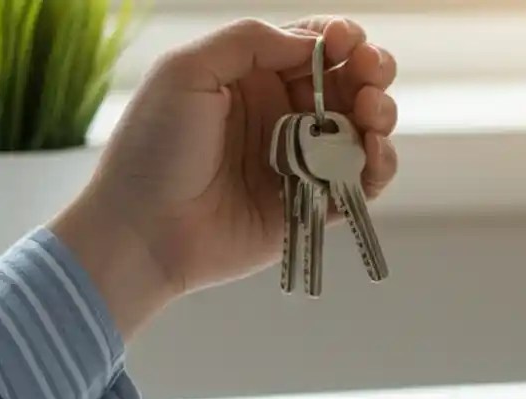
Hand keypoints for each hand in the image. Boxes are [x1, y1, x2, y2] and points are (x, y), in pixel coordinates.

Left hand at [49, 17, 398, 338]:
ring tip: (372, 115)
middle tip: (371, 77)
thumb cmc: (153, 149)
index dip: (342, 39)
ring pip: (363, 129)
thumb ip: (248, 42)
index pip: (314, 47)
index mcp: (254, 78)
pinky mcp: (316, 205)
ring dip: (381, 115)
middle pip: (348, 84)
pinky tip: (375, 152)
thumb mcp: (186, 72)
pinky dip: (381, 165)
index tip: (349, 42)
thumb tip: (312, 44)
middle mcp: (284, 115)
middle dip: (371, 72)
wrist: (144, 232)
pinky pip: (363, 182)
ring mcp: (303, 161)